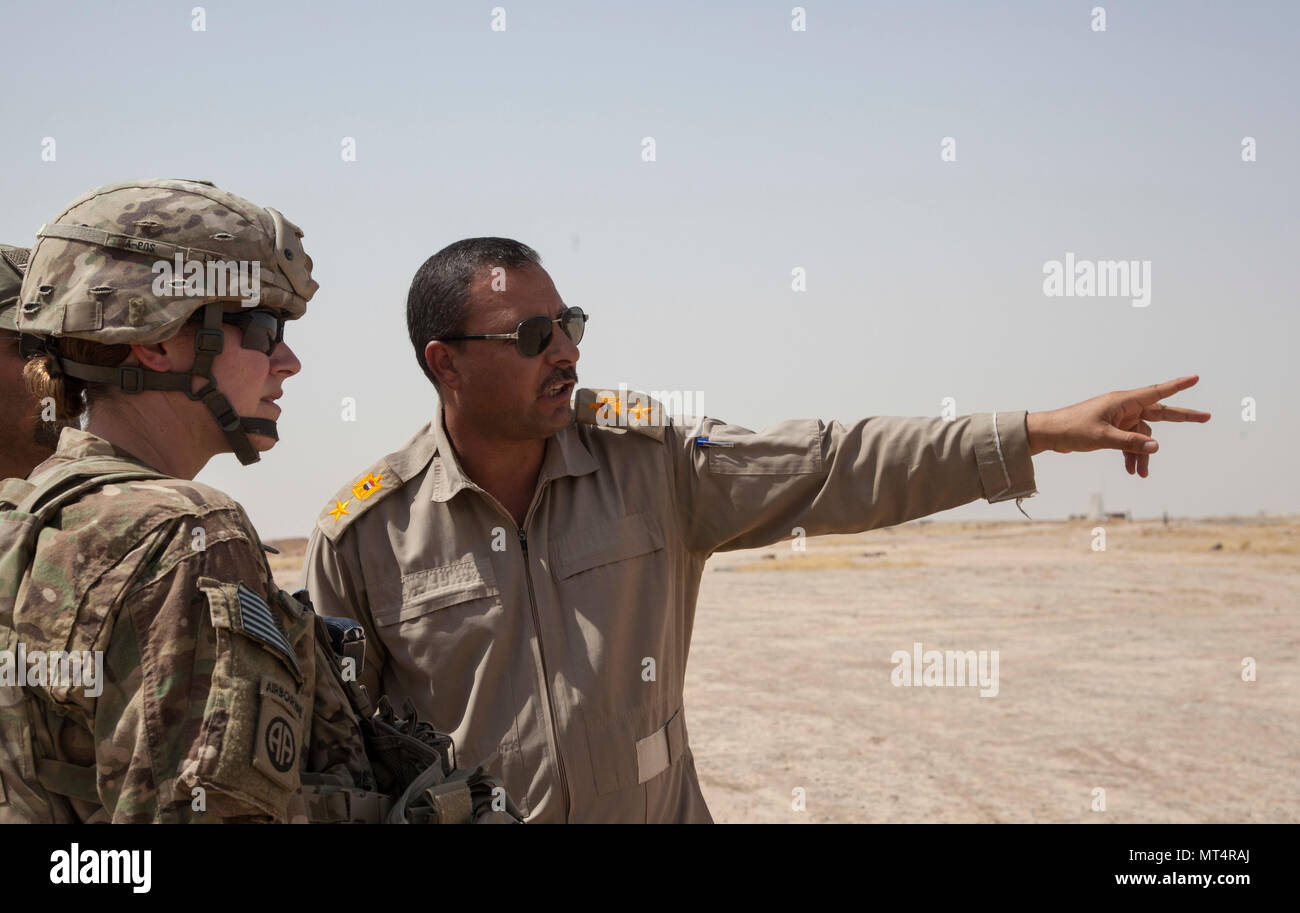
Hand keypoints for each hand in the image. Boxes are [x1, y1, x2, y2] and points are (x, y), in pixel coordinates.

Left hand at [1025, 375, 1210, 477]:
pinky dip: (1133, 454)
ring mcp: (1119, 418)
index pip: (1157, 392)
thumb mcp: (1103, 438)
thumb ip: (1130, 443)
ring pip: (1143, 436)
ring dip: (1143, 453)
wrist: (1050, 434)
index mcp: (1123, 401)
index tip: (1195, 378)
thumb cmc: (1073, 429)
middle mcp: (1124, 407)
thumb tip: (1156, 447)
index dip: (1178, 385)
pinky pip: (1131, 442)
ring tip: (1141, 473)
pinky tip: (1132, 470)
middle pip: (1159, 413)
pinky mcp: (1112, 429)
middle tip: (1206, 418)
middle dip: (1181, 418)